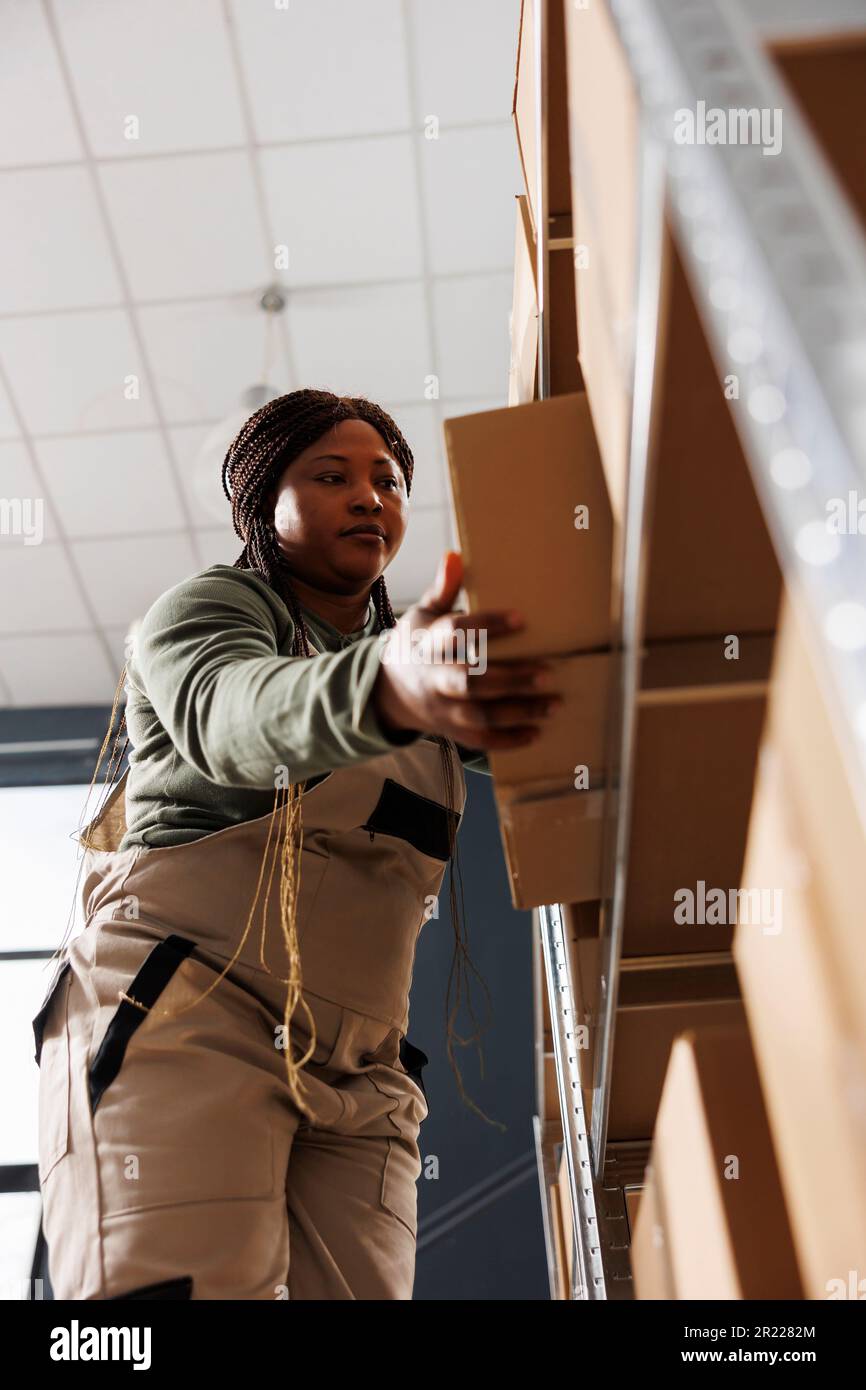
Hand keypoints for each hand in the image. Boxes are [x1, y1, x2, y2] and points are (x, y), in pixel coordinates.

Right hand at [372, 551, 560, 749]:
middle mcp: (434, 678)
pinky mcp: (451, 730)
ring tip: (554, 703)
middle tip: (548, 672)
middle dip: (510, 678)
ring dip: (518, 711)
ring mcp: (443, 708)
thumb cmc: (417, 645)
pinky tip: (536, 732)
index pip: (456, 634)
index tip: (522, 619)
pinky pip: (480, 740)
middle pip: (470, 681)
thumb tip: (454, 555)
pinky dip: (508, 740)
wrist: (388, 690)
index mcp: (428, 644)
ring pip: (480, 715)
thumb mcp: (423, 615)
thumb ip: (443, 589)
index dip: (487, 627)